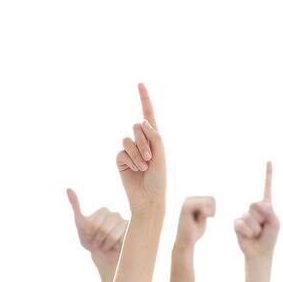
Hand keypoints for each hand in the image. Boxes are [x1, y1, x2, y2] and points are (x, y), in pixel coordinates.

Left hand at [66, 189, 128, 271]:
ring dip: (106, 246)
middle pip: (102, 229)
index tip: (91, 236)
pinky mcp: (132, 235)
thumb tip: (68, 188)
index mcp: (104, 211)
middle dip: (97, 240)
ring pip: (111, 236)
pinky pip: (120, 242)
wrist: (105, 257)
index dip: (90, 234)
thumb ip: (76, 206)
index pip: (93, 223)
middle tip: (99, 243)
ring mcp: (125, 224)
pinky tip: (116, 247)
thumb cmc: (92, 241)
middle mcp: (116, 215)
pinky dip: (115, 248)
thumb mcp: (81, 225)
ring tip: (106, 246)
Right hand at [115, 83, 165, 211]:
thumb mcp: (161, 155)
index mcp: (154, 138)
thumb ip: (154, 136)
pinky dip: (131, 160)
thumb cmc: (159, 178)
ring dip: (138, 154)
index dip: (144, 99)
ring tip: (144, 167)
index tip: (140, 84)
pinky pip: (122, 151)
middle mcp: (141, 141)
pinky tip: (137, 170)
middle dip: (144, 142)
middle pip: (137, 126)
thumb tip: (142, 121)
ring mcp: (130, 149)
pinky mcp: (121, 158)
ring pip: (128, 139)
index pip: (148, 115)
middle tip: (150, 158)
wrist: (148, 198)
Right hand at [174, 196, 215, 250]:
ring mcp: (187, 202)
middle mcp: (189, 199)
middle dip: (211, 212)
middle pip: (212, 199)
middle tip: (200, 221)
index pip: (212, 199)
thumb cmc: (194, 232)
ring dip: (207, 214)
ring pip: (208, 201)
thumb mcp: (203, 217)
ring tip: (197, 220)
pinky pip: (203, 205)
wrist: (185, 242)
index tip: (203, 219)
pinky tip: (197, 220)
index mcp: (192, 200)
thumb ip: (207, 208)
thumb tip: (212, 198)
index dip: (212, 211)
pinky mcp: (186, 207)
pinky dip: (204, 214)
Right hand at [234, 162, 278, 262]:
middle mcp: (255, 209)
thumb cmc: (270, 238)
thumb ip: (270, 211)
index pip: (267, 188)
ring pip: (249, 216)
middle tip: (263, 229)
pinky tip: (249, 237)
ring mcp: (245, 215)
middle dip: (261, 219)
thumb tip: (260, 203)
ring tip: (257, 234)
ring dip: (255, 229)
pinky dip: (247, 232)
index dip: (268, 174)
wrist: (259, 253)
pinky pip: (241, 224)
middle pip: (256, 205)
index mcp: (267, 206)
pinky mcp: (237, 223)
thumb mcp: (275, 224)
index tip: (269, 160)